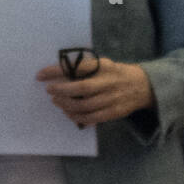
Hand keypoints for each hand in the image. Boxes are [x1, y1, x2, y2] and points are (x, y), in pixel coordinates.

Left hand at [35, 56, 155, 127]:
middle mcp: (108, 82)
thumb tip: (58, 73)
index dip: (57, 71)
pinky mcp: (114, 113)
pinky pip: (92, 118)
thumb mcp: (103, 64)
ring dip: (66, 105)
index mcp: (104, 67)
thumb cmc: (115, 73)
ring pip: (84, 106)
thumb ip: (85, 68)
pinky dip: (77, 117)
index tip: (41, 75)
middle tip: (50, 91)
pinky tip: (69, 113)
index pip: (78, 68)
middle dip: (61, 91)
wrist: (142, 86)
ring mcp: (112, 99)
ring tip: (57, 101)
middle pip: (81, 89)